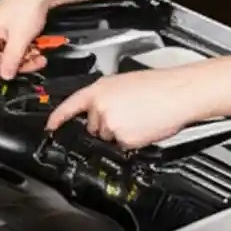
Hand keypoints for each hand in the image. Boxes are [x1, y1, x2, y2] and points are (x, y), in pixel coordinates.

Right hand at [0, 0, 53, 79]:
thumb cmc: (28, 5)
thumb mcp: (19, 40)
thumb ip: (11, 61)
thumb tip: (5, 75)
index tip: (6, 68)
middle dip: (14, 62)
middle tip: (27, 64)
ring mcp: (2, 26)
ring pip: (8, 51)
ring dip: (23, 57)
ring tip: (36, 57)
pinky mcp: (13, 25)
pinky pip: (16, 43)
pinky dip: (26, 48)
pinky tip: (37, 48)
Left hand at [45, 70, 203, 148]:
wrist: (180, 93)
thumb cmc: (159, 87)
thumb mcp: (123, 83)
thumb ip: (104, 97)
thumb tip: (97, 111)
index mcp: (98, 90)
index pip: (69, 105)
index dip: (57, 118)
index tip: (50, 126)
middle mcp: (100, 107)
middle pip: (92, 127)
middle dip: (106, 125)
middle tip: (128, 113)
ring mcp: (109, 124)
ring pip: (107, 138)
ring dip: (119, 133)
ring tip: (139, 118)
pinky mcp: (122, 139)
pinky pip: (122, 146)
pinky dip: (131, 141)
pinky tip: (143, 127)